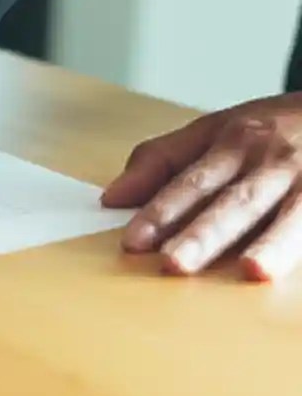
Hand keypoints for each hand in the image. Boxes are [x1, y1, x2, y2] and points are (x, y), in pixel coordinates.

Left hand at [103, 94, 301, 280]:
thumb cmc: (274, 126)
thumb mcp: (217, 128)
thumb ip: (162, 160)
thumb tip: (112, 197)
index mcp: (234, 142)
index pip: (192, 182)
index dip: (162, 212)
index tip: (133, 242)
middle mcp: (271, 160)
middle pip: (235, 202)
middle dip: (205, 234)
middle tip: (174, 264)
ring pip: (290, 214)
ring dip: (272, 242)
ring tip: (253, 270)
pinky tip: (287, 266)